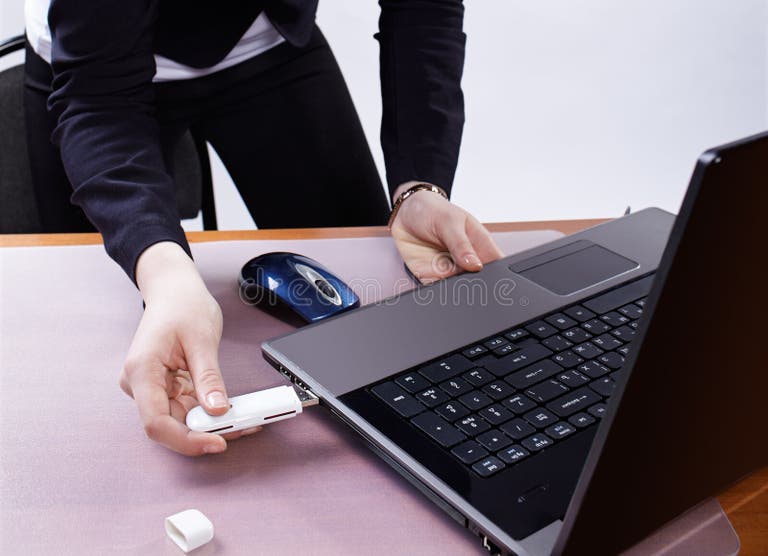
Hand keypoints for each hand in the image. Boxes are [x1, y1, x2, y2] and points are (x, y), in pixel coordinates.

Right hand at [119, 242, 256, 455]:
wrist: (174, 290)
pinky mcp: (167, 387)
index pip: (156, 422)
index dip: (186, 439)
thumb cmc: (183, 305)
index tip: (218, 442)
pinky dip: (210, 412)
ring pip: (181, 420)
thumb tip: (218, 410)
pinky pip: (188, 408)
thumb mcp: (201, 339)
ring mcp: (153, 387)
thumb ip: (208, 377)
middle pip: (169, 425)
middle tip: (244, 429)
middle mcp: (141, 384)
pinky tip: (234, 412)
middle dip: (205, 433)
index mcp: (142, 370)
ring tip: (246, 420)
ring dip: (212, 425)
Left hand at [390, 184, 503, 282]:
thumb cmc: (432, 210)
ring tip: (443, 274)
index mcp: (480, 245)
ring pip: (458, 289)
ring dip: (453, 289)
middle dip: (472, 285)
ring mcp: (450, 271)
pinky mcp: (432, 278)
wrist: (405, 213)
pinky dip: (436, 291)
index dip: (496, 275)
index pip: (496, 266)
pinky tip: (432, 281)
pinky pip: (437, 291)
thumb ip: (461, 244)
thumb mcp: (449, 220)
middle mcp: (468, 262)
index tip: (483, 275)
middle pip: (478, 282)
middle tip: (460, 275)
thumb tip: (475, 265)